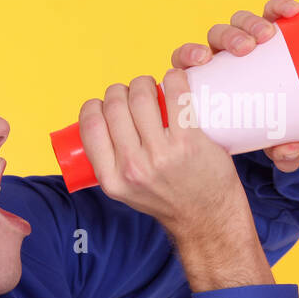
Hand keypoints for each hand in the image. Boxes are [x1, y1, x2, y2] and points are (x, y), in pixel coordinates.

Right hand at [77, 69, 250, 236]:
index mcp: (112, 179)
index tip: (107, 104)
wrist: (207, 219)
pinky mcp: (190, 142)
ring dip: (145, 82)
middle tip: (135, 93)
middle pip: (115, 105)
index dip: (96, 105)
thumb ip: (111, 162)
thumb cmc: (168, 199)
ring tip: (153, 86)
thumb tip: (101, 121)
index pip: (91, 125)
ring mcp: (162, 154)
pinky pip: (176, 96)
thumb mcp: (127, 190)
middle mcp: (133, 167)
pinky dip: (174, 79)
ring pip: (141, 96)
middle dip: (122, 90)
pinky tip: (175, 80)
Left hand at [170, 0, 298, 172]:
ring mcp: (248, 41)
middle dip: (226, 37)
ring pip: (239, 21)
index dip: (190, 54)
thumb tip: (288, 153)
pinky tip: (292, 11)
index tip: (202, 60)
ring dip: (249, 23)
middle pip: (215, 37)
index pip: (187, 59)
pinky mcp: (274, 32)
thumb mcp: (264, 142)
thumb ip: (276, 149)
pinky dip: (278, 8)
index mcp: (208, 79)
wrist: (283, 119)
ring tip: (266, 36)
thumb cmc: (262, 130)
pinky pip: (272, 13)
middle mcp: (224, 56)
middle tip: (245, 49)